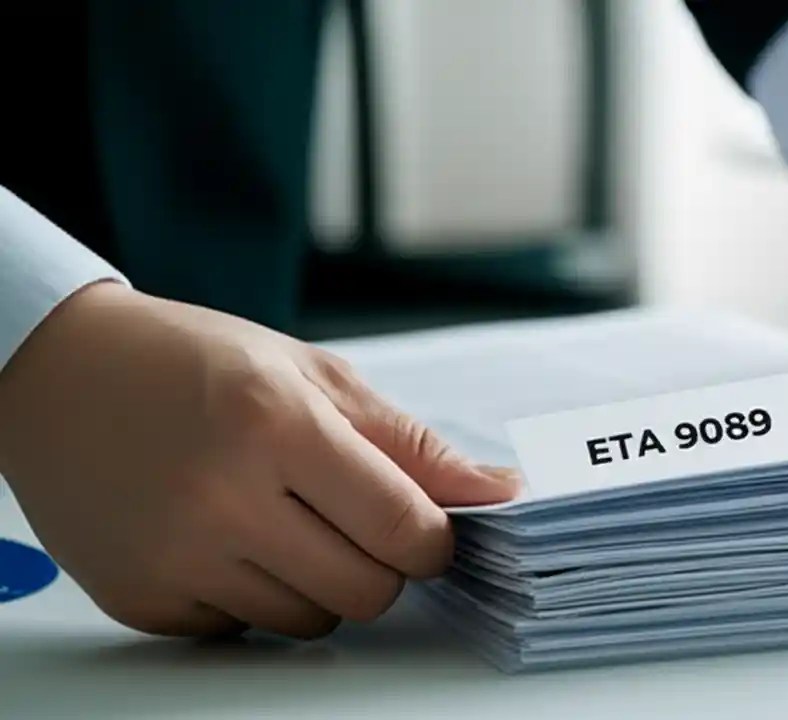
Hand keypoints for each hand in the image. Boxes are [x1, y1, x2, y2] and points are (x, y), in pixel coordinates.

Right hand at [0, 283, 518, 637]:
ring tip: (280, 518)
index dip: (434, 539)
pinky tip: (226, 538)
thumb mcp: (314, 375)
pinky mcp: (141, 597)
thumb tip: (500, 493)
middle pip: (367, 592)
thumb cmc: (195, 362)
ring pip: (311, 621)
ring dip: (320, 582)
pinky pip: (245, 631)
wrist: (61, 374)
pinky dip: (255, 595)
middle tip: (355, 522)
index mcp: (277, 425)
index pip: (403, 527)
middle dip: (385, 566)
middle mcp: (222, 497)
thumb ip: (411, 443)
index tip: (429, 530)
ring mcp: (176, 556)